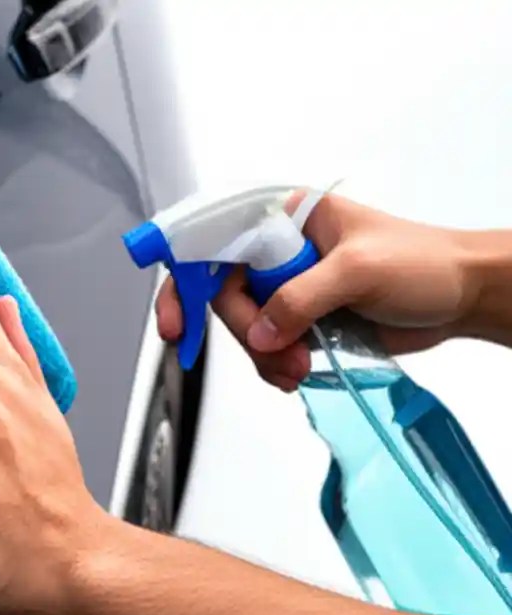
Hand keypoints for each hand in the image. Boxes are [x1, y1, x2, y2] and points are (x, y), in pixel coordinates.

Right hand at [155, 193, 485, 389]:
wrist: (463, 297)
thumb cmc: (424, 263)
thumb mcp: (358, 270)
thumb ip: (301, 297)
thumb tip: (264, 332)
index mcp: (285, 217)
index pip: (214, 241)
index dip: (185, 280)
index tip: (176, 324)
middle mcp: (278, 249)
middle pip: (222, 293)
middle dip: (246, 331)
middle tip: (276, 353)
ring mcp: (288, 285)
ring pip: (244, 326)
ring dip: (264, 355)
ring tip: (300, 367)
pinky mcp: (301, 318)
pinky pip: (266, 345)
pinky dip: (275, 365)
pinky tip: (299, 371)